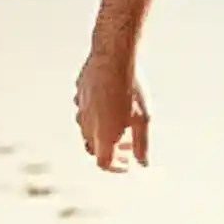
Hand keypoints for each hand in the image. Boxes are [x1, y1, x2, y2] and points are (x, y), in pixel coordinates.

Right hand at [74, 52, 149, 171]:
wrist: (114, 55)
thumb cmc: (132, 88)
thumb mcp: (144, 119)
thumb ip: (142, 145)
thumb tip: (143, 164)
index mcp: (102, 136)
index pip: (104, 163)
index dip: (116, 167)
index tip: (128, 163)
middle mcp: (87, 126)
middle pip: (94, 148)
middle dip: (111, 150)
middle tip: (128, 144)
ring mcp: (80, 109)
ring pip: (87, 129)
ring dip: (103, 133)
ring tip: (122, 124)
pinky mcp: (80, 93)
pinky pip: (85, 109)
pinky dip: (97, 113)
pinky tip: (110, 103)